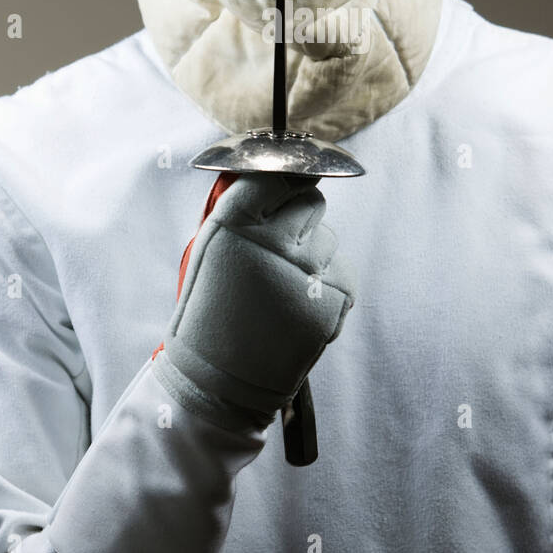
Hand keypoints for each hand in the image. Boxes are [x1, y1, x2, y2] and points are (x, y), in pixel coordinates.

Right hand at [152, 174, 354, 433]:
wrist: (216, 382)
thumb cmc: (211, 309)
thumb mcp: (210, 249)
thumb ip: (245, 207)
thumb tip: (288, 170)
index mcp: (234, 225)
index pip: (279, 173)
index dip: (289, 178)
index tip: (289, 185)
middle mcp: (271, 243)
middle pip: (312, 201)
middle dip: (300, 220)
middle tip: (276, 251)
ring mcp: (305, 274)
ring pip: (329, 239)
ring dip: (313, 257)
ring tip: (280, 289)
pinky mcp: (330, 303)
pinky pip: (343, 273)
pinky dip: (327, 288)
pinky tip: (297, 307)